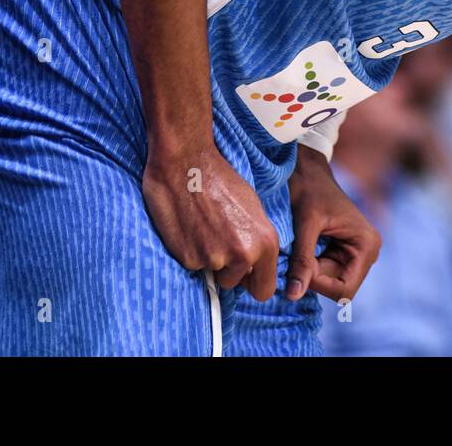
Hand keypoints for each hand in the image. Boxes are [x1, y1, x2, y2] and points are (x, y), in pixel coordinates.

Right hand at [142, 143, 279, 301]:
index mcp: (265, 242)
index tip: (244, 274)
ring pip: (212, 273)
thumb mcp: (254, 209)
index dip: (252, 283)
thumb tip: (254, 265)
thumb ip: (257, 240)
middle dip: (228, 271)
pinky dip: (189, 250)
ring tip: (203, 228)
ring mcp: (214, 258)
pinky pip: (191, 264)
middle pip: (235, 285)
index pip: (264, 290)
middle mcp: (243, 254)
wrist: (186, 162)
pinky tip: (189, 226)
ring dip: (208, 258)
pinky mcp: (188, 258)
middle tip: (219, 242)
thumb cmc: (221, 179)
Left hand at [285, 146, 380, 301]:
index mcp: (367, 245)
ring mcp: (357, 253)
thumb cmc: (309, 190)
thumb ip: (301, 261)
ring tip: (297, 246)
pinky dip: (308, 265)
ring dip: (308, 270)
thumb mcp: (305, 225)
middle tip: (295, 254)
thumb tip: (293, 296)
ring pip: (327, 281)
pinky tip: (301, 245)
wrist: (308, 170)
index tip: (298, 267)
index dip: (319, 286)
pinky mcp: (343, 252)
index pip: (345, 290)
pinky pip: (323, 271)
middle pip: (336, 287)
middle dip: (312, 277)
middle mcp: (368, 252)